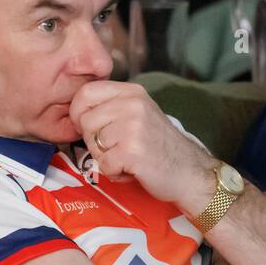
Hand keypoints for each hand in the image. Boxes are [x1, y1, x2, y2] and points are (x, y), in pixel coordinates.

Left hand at [69, 80, 216, 215]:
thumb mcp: (138, 113)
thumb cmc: (159, 146)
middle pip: (85, 121)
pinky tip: (133, 169)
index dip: (78, 112)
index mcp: (132, 92)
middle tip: (116, 148)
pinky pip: (103, 164)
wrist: (190, 172)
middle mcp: (132, 104)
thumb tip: (75, 110)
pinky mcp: (132, 151)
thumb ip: (111, 107)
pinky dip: (115, 172)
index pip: (86, 92)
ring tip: (128, 158)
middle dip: (94, 140)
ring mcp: (133, 127)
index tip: (89, 127)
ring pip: (92, 144)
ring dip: (105, 158)